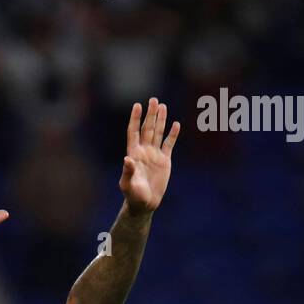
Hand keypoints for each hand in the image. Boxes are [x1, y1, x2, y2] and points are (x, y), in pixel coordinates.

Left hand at [119, 99, 179, 215]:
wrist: (145, 204)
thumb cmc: (133, 195)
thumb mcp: (128, 185)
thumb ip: (127, 172)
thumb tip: (126, 159)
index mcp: (134, 154)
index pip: (134, 132)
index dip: (135, 119)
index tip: (137, 105)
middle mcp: (144, 151)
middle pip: (147, 129)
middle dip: (150, 115)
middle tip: (154, 100)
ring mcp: (155, 155)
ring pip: (158, 133)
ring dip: (160, 120)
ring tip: (163, 106)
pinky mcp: (165, 161)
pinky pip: (169, 144)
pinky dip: (172, 135)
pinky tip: (176, 125)